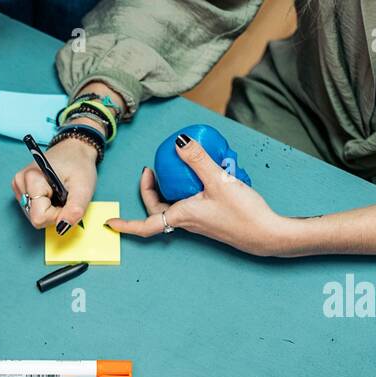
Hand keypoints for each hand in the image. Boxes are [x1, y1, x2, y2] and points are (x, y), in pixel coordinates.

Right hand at [11, 134, 98, 231]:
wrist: (75, 149)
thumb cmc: (79, 165)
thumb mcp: (83, 189)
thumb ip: (74, 211)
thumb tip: (62, 228)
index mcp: (32, 178)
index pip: (39, 217)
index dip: (56, 216)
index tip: (66, 202)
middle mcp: (21, 181)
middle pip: (35, 217)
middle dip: (53, 213)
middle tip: (64, 196)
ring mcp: (19, 185)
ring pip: (33, 214)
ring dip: (50, 209)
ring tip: (58, 192)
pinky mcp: (21, 188)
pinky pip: (32, 208)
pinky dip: (45, 205)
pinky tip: (52, 192)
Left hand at [108, 137, 294, 256]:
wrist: (266, 234)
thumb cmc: (243, 214)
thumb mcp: (218, 181)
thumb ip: (198, 160)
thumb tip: (179, 142)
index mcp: (181, 216)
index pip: (145, 223)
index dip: (125, 224)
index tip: (109, 222)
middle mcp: (186, 220)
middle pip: (158, 207)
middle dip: (150, 189)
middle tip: (152, 169)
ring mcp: (198, 220)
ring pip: (175, 203)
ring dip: (172, 186)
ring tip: (182, 164)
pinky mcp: (211, 216)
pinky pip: (192, 201)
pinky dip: (191, 187)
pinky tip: (207, 172)